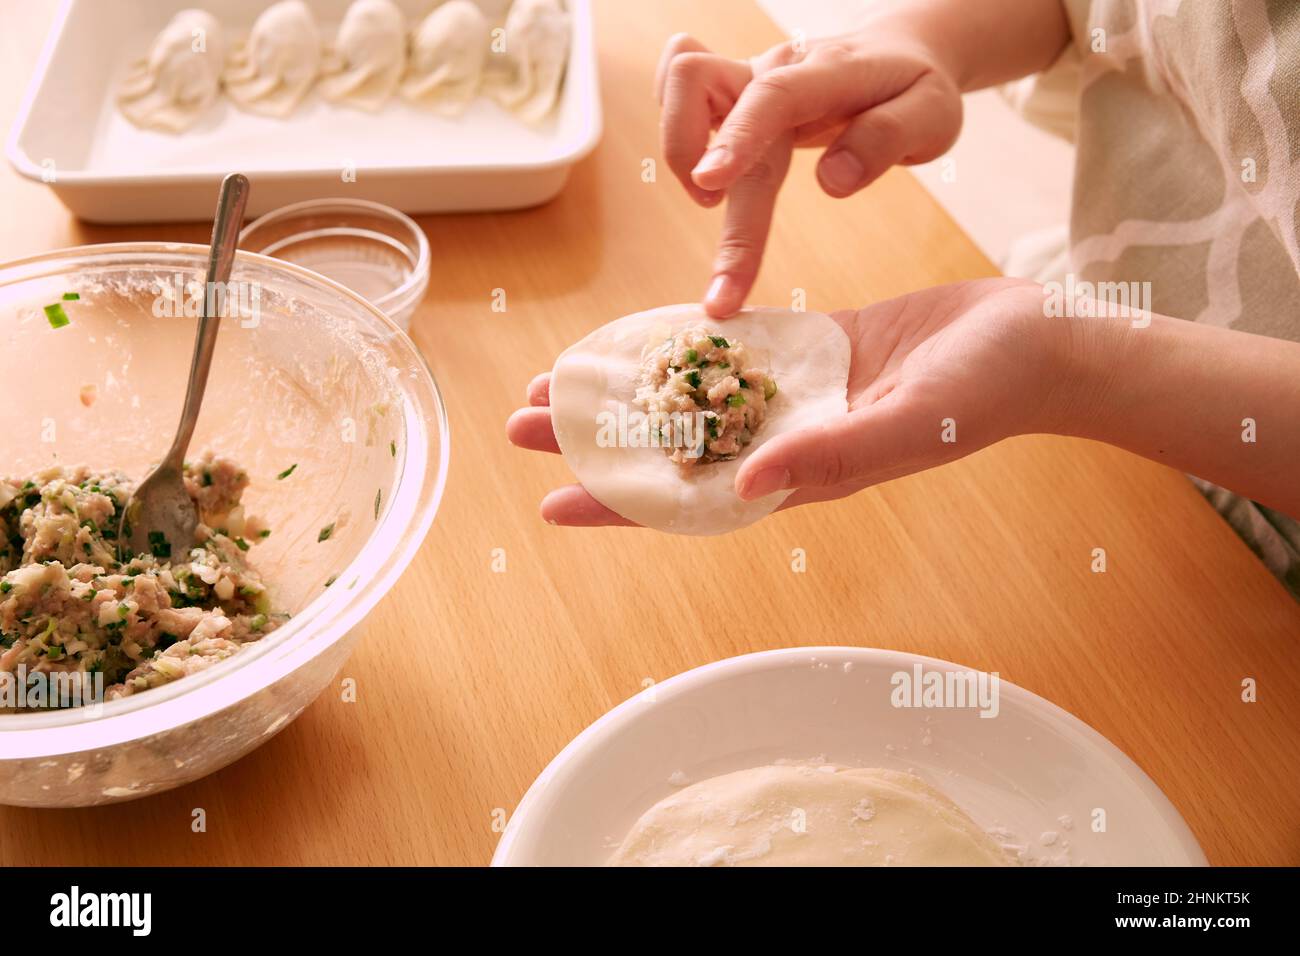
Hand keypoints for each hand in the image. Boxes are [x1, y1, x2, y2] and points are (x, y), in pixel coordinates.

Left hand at [506, 278, 1069, 525]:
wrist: (1038, 342)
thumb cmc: (984, 392)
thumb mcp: (908, 424)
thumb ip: (829, 455)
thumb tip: (744, 486)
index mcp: (802, 471)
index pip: (690, 497)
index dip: (619, 502)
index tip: (550, 500)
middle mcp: (789, 439)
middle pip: (671, 445)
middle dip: (598, 436)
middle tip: (521, 421)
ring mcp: (800, 393)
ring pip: (692, 396)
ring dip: (628, 390)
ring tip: (562, 382)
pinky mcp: (817, 350)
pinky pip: (735, 349)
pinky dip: (685, 343)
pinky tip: (640, 339)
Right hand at [655, 21, 962, 315]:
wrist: (901, 56)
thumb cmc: (915, 92)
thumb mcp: (932, 116)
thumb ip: (887, 139)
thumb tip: (832, 181)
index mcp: (827, 74)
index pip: (772, 96)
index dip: (736, 137)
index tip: (709, 186)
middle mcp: (776, 67)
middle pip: (709, 95)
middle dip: (695, 178)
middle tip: (721, 290)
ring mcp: (747, 74)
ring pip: (683, 80)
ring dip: (679, 142)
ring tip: (713, 198)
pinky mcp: (730, 90)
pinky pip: (676, 81)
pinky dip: (676, 124)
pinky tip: (702, 168)